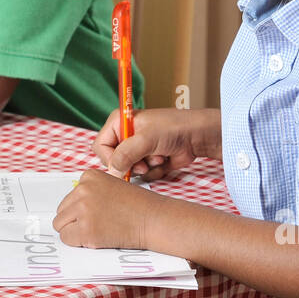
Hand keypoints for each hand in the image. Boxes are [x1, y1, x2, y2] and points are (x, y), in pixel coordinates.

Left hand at [53, 168, 162, 248]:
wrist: (153, 219)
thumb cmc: (137, 206)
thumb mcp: (111, 186)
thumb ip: (90, 193)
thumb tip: (69, 209)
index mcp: (89, 176)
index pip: (69, 197)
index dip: (83, 209)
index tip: (100, 212)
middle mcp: (83, 189)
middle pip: (62, 211)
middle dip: (76, 221)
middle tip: (99, 223)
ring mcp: (83, 209)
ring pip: (60, 225)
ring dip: (75, 232)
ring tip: (99, 229)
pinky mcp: (86, 229)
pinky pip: (67, 239)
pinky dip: (78, 242)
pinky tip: (98, 237)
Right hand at [92, 107, 220, 180]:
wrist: (197, 136)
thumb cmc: (172, 128)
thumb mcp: (145, 139)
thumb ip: (125, 154)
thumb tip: (112, 171)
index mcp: (119, 122)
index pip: (101, 145)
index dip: (108, 158)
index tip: (120, 165)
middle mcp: (126, 135)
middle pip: (113, 160)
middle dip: (129, 164)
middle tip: (142, 164)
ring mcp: (137, 149)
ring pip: (128, 169)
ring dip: (144, 167)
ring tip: (158, 157)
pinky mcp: (148, 160)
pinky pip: (142, 174)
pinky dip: (153, 170)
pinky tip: (164, 160)